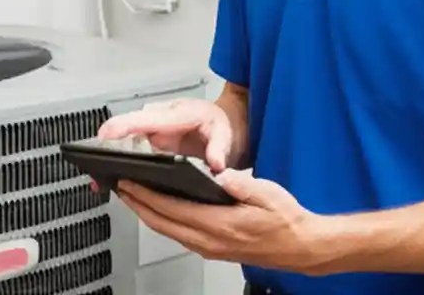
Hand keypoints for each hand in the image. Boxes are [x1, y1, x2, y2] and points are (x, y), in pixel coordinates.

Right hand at [98, 99, 233, 171]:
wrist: (223, 122)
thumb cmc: (219, 124)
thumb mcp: (225, 134)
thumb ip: (219, 148)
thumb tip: (215, 163)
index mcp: (175, 114)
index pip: (144, 118)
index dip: (122, 127)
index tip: (106, 136)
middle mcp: (158, 119)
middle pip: (127, 131)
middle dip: (108, 147)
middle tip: (97, 167)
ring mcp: (151, 130)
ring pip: (125, 141)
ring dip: (111, 157)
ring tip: (99, 178)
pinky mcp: (149, 141)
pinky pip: (130, 149)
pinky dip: (120, 162)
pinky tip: (111, 177)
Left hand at [115, 169, 341, 275]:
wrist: (302, 246)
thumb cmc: (287, 221)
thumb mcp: (268, 194)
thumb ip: (242, 184)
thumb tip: (222, 174)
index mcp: (221, 225)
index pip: (172, 209)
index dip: (146, 196)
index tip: (130, 183)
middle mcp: (211, 240)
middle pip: (162, 223)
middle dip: (138, 205)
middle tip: (121, 188)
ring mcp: (210, 248)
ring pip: (168, 231)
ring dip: (148, 214)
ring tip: (134, 197)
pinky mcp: (214, 249)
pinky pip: (179, 235)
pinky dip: (163, 221)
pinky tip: (160, 211)